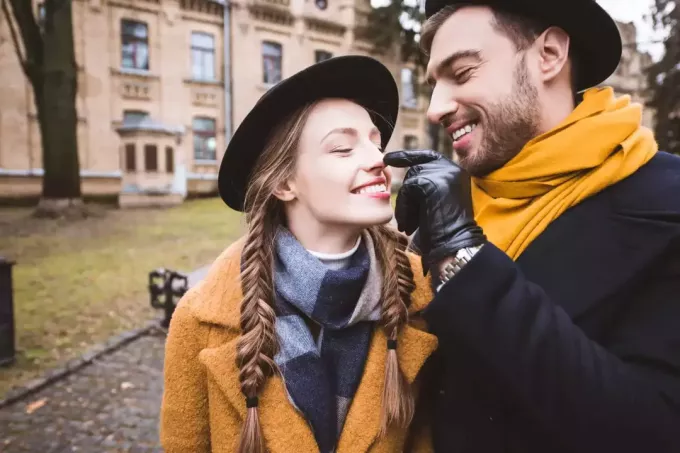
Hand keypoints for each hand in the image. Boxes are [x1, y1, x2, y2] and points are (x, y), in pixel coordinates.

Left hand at [383, 149, 485, 273]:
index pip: (428, 156)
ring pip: (409, 181)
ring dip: (406, 205)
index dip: (406, 156)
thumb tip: (409, 173)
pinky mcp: (429, 182)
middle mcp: (451, 168)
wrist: (455, 244)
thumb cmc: (446, 229)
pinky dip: (404, 210)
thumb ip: (429, 185)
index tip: (387, 158)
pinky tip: (409, 225)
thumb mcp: (440, 201)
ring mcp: (442, 173)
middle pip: (415, 170)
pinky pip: (406, 191)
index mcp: (456, 172)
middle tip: (407, 220)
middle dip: (407, 195)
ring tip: (410, 225)